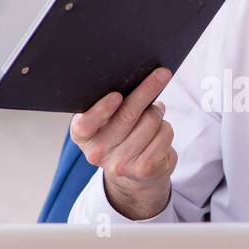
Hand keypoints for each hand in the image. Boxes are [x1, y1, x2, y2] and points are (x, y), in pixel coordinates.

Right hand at [70, 67, 176, 219]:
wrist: (133, 175)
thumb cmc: (119, 135)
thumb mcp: (106, 121)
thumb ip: (112, 103)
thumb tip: (138, 79)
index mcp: (82, 135)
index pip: (85, 124)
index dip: (102, 109)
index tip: (117, 95)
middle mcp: (97, 152)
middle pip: (126, 116)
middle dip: (147, 90)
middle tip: (162, 74)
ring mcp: (120, 164)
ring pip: (150, 121)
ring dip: (157, 112)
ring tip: (153, 114)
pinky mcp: (143, 169)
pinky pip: (164, 134)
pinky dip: (166, 127)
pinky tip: (159, 131)